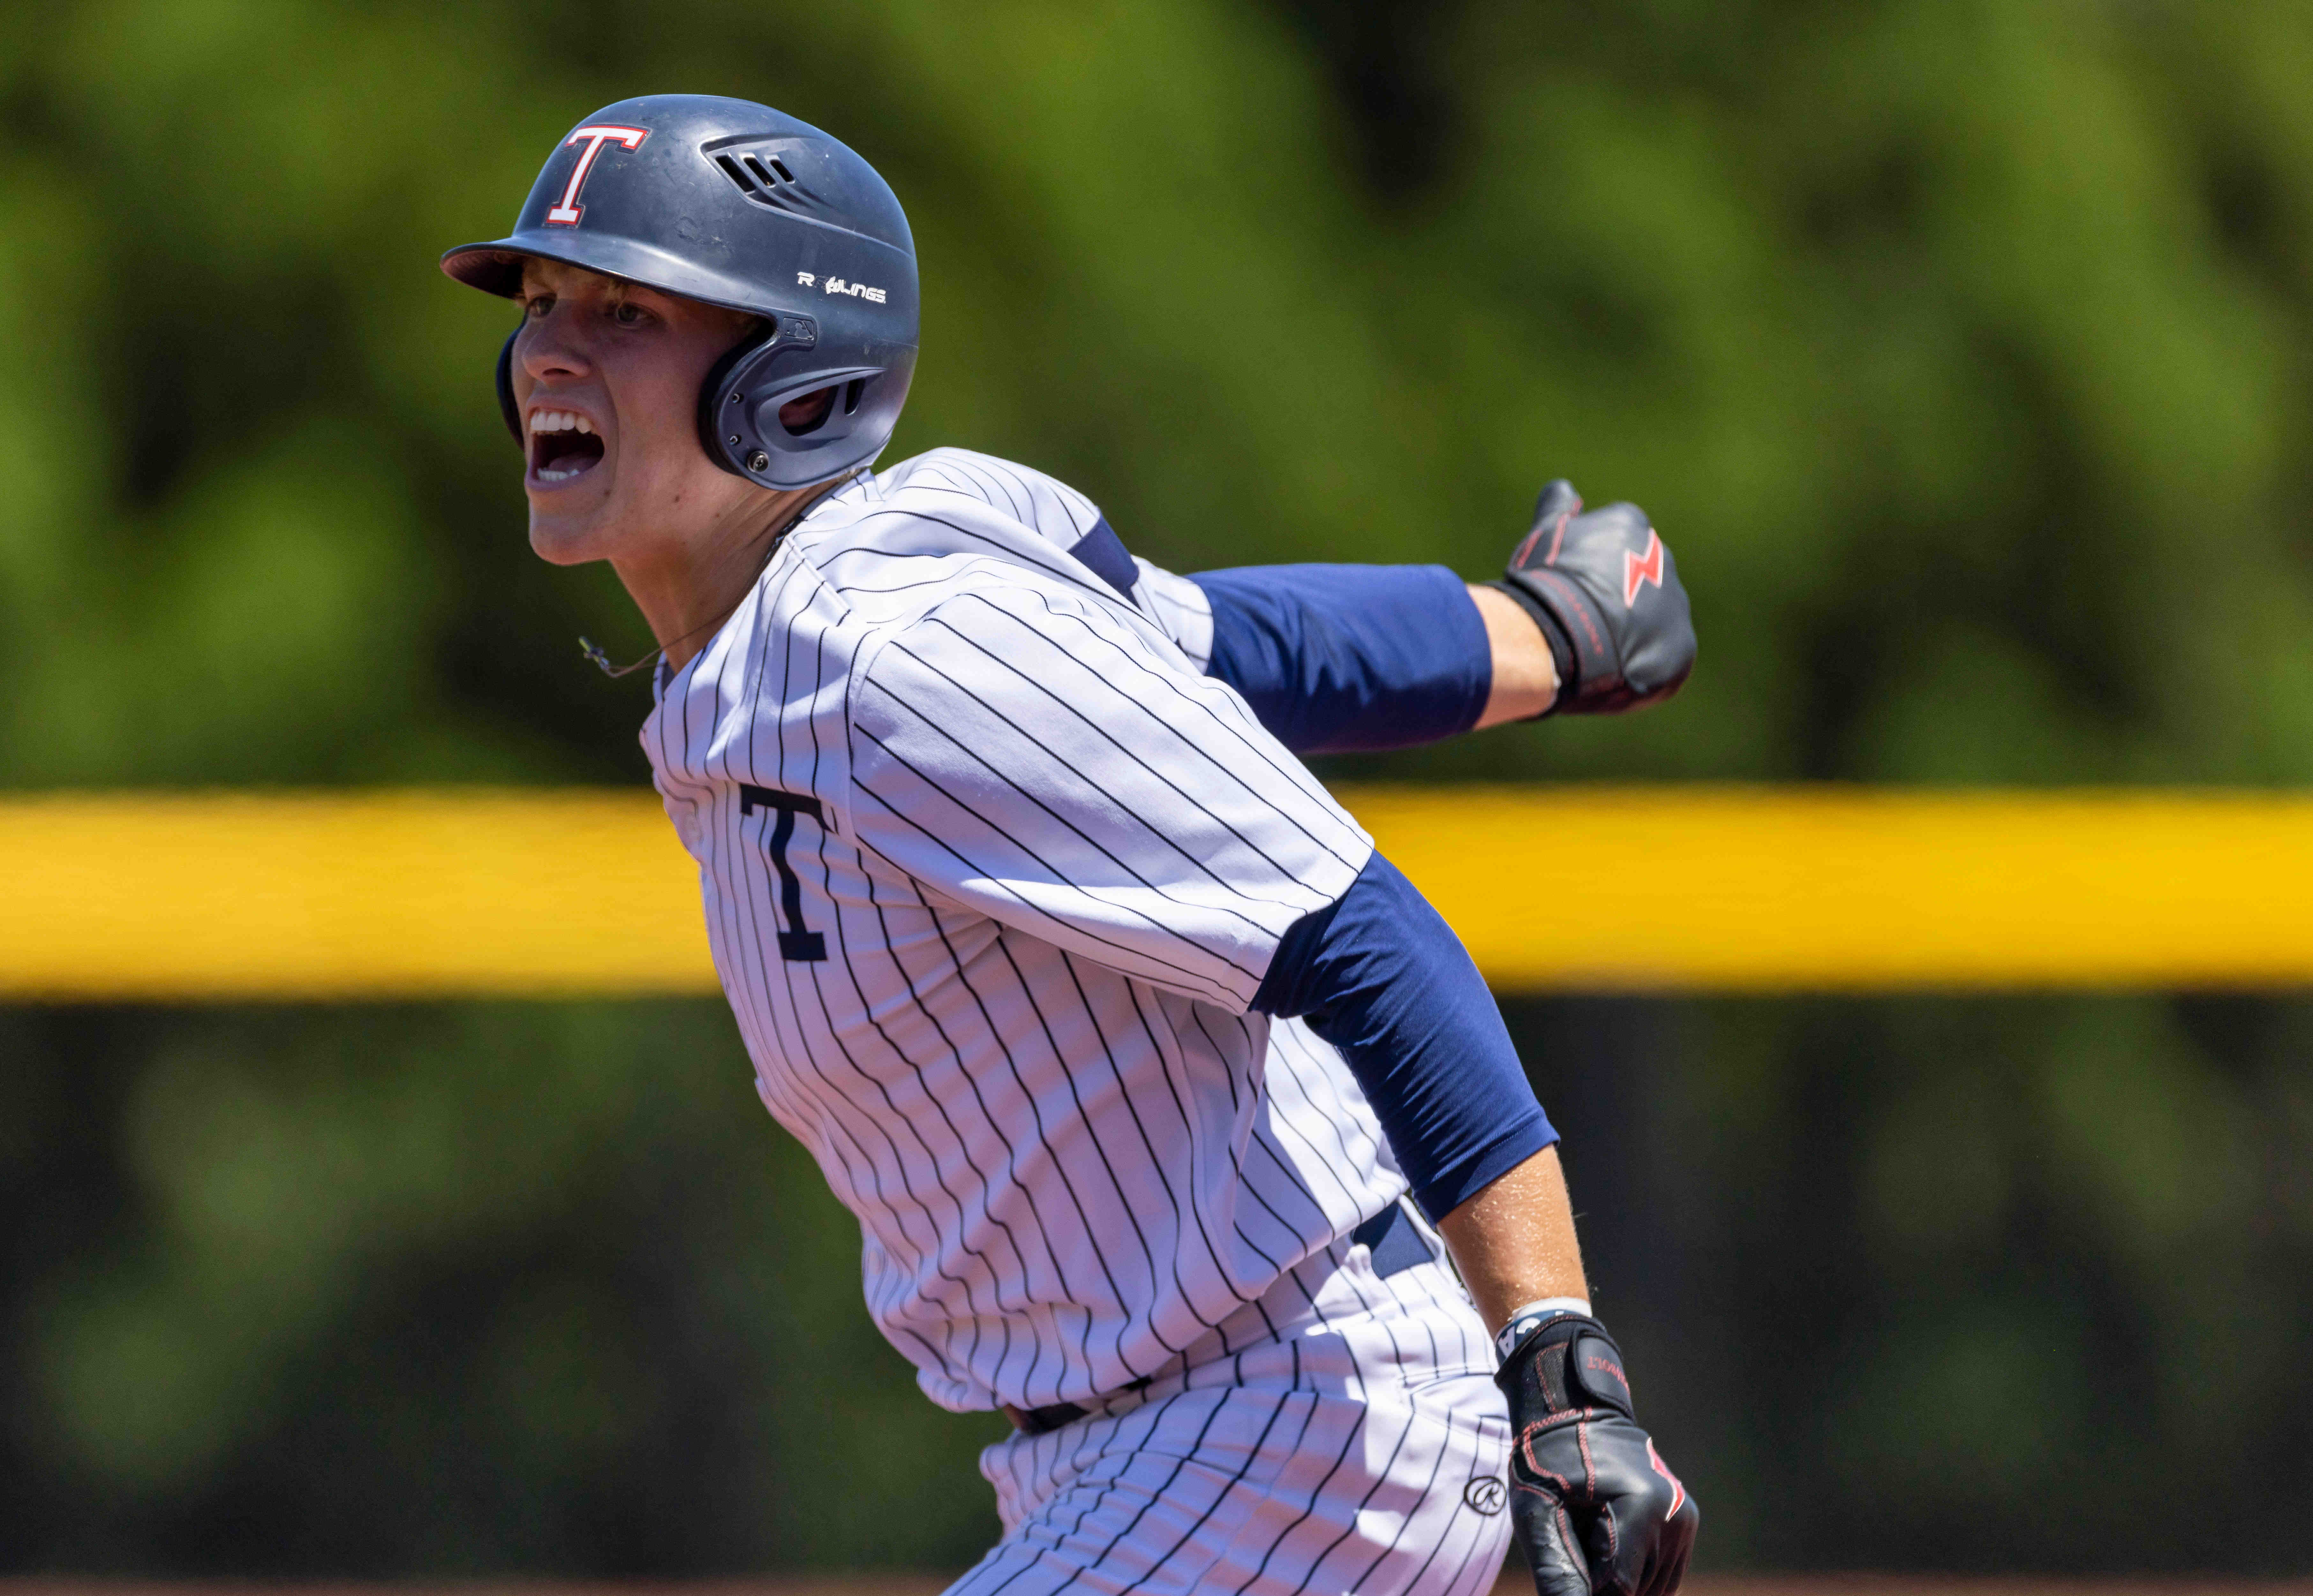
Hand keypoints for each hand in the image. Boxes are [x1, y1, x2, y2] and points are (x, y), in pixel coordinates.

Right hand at [1490, 480, 1694, 714]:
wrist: (1564, 634)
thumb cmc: (1547, 583)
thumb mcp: (1543, 538)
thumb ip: (1556, 509)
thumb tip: (1562, 487)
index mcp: (1629, 525)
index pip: (1615, 539)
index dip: (1590, 565)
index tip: (1571, 584)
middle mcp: (1661, 558)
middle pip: (1639, 578)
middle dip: (1616, 596)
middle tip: (1581, 618)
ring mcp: (1675, 604)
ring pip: (1653, 618)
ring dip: (1630, 630)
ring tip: (1594, 648)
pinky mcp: (1681, 647)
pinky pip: (1663, 655)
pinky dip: (1640, 663)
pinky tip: (1610, 670)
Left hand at [1496, 1311, 1697, 1595]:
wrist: (1574, 1411)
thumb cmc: (1548, 1460)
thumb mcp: (1538, 1511)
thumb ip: (1556, 1567)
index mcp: (1643, 1509)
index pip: (1620, 1588)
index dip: (1588, 1588)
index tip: (1569, 1566)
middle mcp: (1676, 1516)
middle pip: (1636, 1589)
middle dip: (1599, 1579)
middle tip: (1575, 1536)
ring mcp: (1686, 1519)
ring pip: (1651, 1587)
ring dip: (1617, 1577)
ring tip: (1590, 1532)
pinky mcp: (1687, 1521)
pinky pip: (1661, 1573)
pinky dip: (1633, 1570)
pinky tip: (1607, 1537)